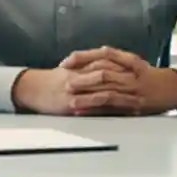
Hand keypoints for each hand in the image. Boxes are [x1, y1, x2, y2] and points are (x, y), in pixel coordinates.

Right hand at [12, 65, 144, 115]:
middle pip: (110, 76)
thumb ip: (87, 67)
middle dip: (128, 82)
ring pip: (105, 91)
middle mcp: (81, 76)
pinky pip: (95, 106)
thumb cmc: (50, 81)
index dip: (124, 68)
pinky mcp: (73, 105)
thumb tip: (106, 66)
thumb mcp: (69, 69)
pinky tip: (119, 113)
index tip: (140, 73)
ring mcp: (77, 91)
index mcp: (81, 66)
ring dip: (122, 97)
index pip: (107, 63)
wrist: (31, 88)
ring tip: (138, 103)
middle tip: (145, 88)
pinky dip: (109, 109)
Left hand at [59, 46, 176, 115]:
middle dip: (82, 77)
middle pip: (102, 72)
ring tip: (70, 98)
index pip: (103, 55)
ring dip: (87, 95)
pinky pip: (112, 108)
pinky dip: (96, 110)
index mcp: (130, 61)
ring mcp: (132, 91)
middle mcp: (131, 75)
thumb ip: (116, 58)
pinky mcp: (133, 106)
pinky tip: (83, 111)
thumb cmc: (150, 75)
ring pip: (106, 91)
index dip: (83, 57)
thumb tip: (97, 52)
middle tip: (64, 80)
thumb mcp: (135, 61)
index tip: (66, 62)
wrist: (173, 90)